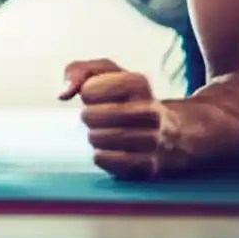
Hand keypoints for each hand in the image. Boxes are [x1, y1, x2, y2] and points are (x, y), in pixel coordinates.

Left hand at [61, 58, 177, 179]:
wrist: (175, 132)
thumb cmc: (128, 99)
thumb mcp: (107, 73)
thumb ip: (79, 70)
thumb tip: (63, 94)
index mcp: (138, 83)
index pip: (90, 89)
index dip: (87, 93)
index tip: (98, 95)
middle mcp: (150, 110)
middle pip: (92, 116)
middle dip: (88, 116)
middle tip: (98, 117)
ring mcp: (154, 140)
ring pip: (100, 139)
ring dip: (95, 137)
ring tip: (104, 133)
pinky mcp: (151, 167)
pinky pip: (109, 161)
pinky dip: (102, 156)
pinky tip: (110, 150)